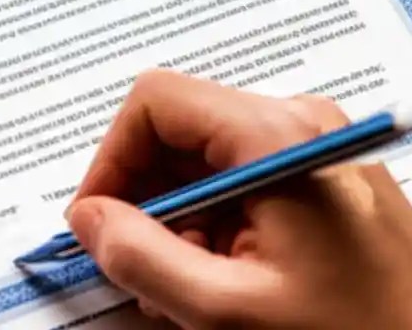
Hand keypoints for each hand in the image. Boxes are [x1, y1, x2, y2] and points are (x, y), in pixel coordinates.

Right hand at [68, 70, 411, 328]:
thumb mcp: (228, 311)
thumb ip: (141, 258)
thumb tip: (89, 219)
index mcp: (277, 137)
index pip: (156, 103)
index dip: (111, 160)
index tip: (95, 220)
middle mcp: (298, 126)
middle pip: (178, 130)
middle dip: (142, 198)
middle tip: (135, 264)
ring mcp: (314, 149)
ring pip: (203, 160)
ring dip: (176, 221)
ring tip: (185, 288)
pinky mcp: (322, 179)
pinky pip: (240, 183)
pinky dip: (212, 227)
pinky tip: (221, 282)